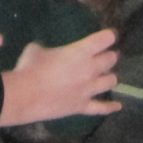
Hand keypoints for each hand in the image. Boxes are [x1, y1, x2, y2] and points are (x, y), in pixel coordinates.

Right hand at [0, 28, 121, 127]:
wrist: (24, 96)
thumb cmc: (30, 67)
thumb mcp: (36, 49)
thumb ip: (46, 48)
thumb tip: (44, 51)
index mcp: (80, 52)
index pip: (104, 39)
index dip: (109, 36)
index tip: (110, 35)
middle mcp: (89, 70)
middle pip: (111, 60)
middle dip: (111, 56)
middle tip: (108, 55)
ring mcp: (88, 90)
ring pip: (110, 81)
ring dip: (110, 76)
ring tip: (107, 75)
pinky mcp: (82, 106)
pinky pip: (101, 107)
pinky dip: (110, 107)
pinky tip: (118, 106)